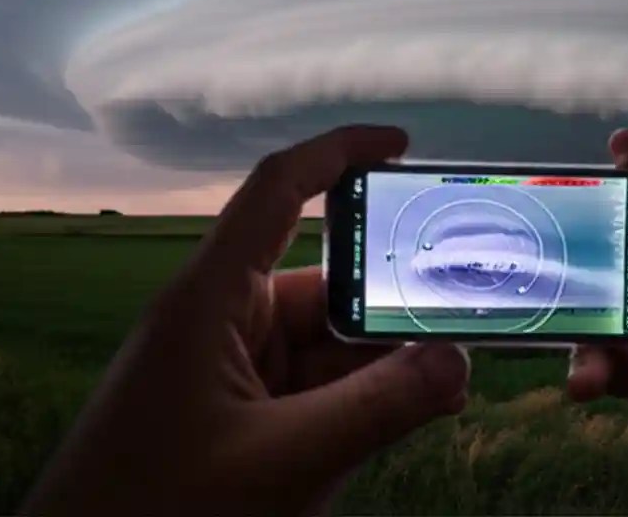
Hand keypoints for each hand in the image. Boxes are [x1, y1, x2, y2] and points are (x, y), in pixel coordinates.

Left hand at [23, 126, 469, 515]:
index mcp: (209, 301)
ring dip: (382, 359)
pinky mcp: (234, 421)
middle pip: (321, 282)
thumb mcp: (284, 461)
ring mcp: (226, 376)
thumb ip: (380, 409)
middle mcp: (218, 324)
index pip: (277, 193)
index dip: (337, 154)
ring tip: (453, 375)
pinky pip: (311, 390)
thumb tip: (459, 361)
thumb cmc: (160, 513)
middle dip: (391, 296)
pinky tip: (411, 409)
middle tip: (466, 307)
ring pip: (324, 344)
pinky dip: (359, 397)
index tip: (403, 148)